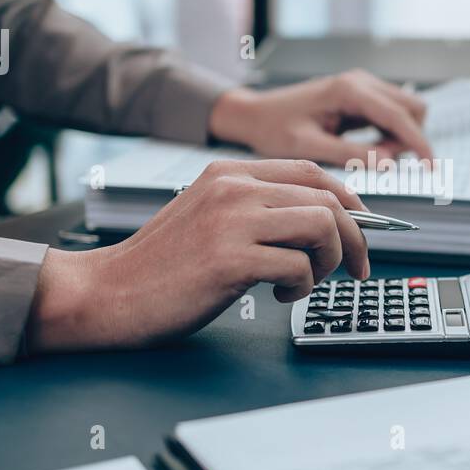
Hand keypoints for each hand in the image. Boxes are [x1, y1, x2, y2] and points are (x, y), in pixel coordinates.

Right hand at [26, 159, 369, 351]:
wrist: (106, 293)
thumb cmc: (161, 266)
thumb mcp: (210, 217)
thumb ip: (257, 209)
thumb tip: (324, 221)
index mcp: (229, 173)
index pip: (313, 173)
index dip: (350, 202)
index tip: (362, 230)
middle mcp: (233, 188)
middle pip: (328, 199)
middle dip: (355, 238)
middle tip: (355, 269)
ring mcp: (231, 221)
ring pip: (322, 226)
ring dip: (328, 262)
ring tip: (303, 283)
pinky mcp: (229, 259)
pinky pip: (298, 267)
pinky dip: (301, 287)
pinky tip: (277, 296)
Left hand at [208, 69, 433, 165]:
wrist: (254, 115)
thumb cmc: (273, 129)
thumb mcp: (309, 148)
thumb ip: (350, 155)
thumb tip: (388, 164)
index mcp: (349, 90)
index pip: (401, 117)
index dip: (420, 145)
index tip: (432, 169)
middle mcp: (360, 82)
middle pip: (413, 108)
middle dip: (408, 139)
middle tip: (380, 163)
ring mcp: (362, 87)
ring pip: (405, 112)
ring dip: (399, 139)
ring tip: (366, 157)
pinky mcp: (359, 98)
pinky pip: (389, 117)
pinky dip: (388, 136)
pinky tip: (364, 150)